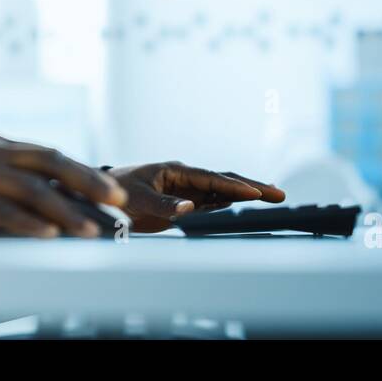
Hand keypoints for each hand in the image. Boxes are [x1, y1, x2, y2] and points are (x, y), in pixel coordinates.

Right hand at [0, 133, 126, 237]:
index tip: (113, 191)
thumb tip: (49, 203)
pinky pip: (0, 210)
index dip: (85, 171)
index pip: (50, 154)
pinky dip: (27, 223)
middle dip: (89, 181)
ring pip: (31, 188)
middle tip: (118, 201)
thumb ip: (6, 183)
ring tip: (91, 230)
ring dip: (66, 210)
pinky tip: (48, 236)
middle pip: (50, 161)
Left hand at [106, 162, 285, 232]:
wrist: (102, 196)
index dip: (234, 186)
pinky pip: (212, 204)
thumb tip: (189, 209)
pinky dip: (231, 204)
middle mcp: (186, 179)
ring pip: (223, 193)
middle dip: (252, 186)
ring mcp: (187, 192)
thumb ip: (162, 203)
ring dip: (246, 195)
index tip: (255, 192)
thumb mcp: (136, 198)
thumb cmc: (118, 191)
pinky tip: (247, 205)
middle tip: (278, 194)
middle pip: (225, 181)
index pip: (212, 178)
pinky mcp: (184, 204)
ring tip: (273, 197)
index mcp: (176, 171)